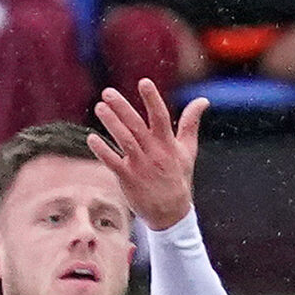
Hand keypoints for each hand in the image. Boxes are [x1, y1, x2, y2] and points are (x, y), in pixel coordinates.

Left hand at [88, 80, 205, 229]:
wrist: (171, 213)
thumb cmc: (179, 177)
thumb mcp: (188, 150)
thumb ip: (191, 123)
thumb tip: (203, 100)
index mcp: (168, 143)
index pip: (160, 117)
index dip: (152, 99)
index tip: (144, 82)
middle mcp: (154, 152)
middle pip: (136, 126)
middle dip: (122, 108)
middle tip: (107, 92)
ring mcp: (140, 165)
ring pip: (124, 140)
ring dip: (111, 124)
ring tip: (100, 107)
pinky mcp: (128, 178)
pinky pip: (113, 162)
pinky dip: (102, 150)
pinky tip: (91, 138)